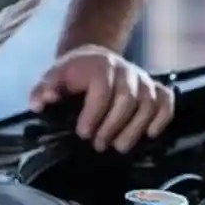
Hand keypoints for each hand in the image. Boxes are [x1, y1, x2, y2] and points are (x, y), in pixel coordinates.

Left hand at [29, 44, 174, 153]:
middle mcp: (125, 71)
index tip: (82, 133)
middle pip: (127, 99)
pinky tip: (150, 134)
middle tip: (98, 145)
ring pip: (148, 103)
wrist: (96, 57)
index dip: (93, 114)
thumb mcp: (55, 75)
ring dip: (135, 128)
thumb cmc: (75, 72)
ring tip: (119, 147)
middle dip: (113, 126)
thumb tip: (38, 103)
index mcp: (100, 65)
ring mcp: (143, 79)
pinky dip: (162, 117)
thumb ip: (44, 88)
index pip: (102, 91)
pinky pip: (166, 101)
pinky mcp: (155, 88)